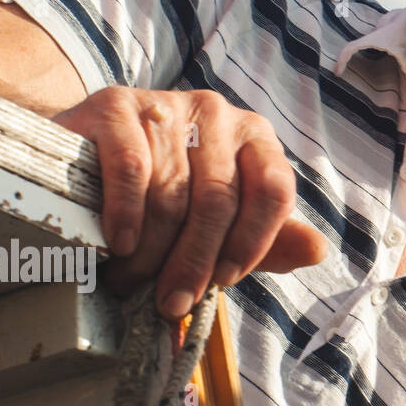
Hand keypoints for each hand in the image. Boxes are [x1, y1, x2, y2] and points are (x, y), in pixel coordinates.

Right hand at [52, 86, 326, 317]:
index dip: (251, 242)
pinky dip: (127, 214)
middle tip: (171, 301)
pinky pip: (131, 168)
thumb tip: (318, 251)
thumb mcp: (223, 222)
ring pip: (173, 192)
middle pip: (219, 199)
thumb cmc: (168, 196)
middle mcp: (219, 114)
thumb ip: (270, 240)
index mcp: (256, 138)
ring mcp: (169, 104)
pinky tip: (121, 245)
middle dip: (195, 261)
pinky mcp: (118, 105)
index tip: (223, 282)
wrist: (87, 157)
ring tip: (132, 283)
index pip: (273, 190)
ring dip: (152, 251)